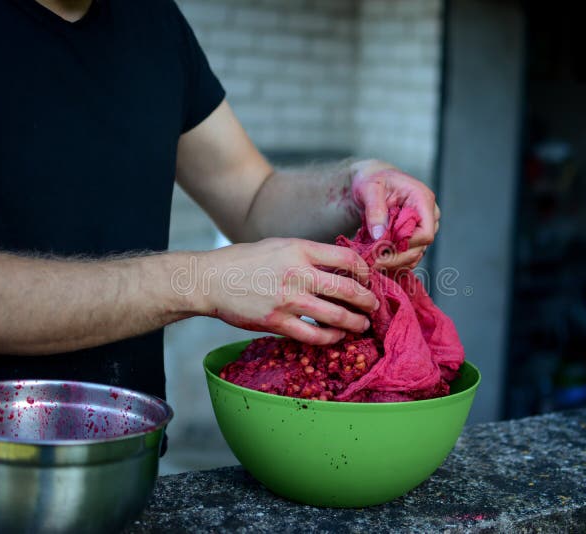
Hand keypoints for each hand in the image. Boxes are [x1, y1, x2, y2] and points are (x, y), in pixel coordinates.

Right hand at [196, 238, 377, 344]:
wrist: (211, 280)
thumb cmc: (245, 261)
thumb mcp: (280, 246)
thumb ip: (308, 255)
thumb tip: (338, 267)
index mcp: (300, 250)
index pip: (346, 258)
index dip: (364, 270)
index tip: (368, 278)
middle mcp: (297, 273)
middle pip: (348, 289)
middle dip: (368, 300)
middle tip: (374, 305)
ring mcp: (288, 299)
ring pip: (335, 316)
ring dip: (355, 323)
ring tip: (362, 325)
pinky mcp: (277, 322)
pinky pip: (313, 335)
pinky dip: (330, 338)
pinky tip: (336, 337)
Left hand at [350, 160, 439, 269]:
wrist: (373, 182)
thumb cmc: (373, 180)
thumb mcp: (369, 189)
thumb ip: (375, 210)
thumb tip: (380, 236)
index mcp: (423, 199)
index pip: (425, 232)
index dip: (405, 244)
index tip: (381, 249)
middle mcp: (429, 215)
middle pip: (420, 247)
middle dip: (395, 257)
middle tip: (371, 260)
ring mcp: (424, 228)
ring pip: (415, 255)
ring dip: (393, 262)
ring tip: (371, 258)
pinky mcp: (416, 237)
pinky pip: (409, 257)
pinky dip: (393, 261)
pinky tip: (377, 257)